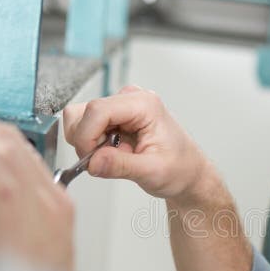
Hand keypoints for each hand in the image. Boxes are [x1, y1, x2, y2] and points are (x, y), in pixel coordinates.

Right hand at [63, 86, 212, 203]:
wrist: (188, 172)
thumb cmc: (180, 168)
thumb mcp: (153, 172)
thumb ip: (121, 166)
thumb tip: (93, 162)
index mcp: (144, 105)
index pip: (97, 110)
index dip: (87, 137)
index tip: (91, 160)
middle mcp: (131, 99)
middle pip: (84, 112)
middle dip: (86, 141)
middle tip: (105, 161)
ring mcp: (121, 106)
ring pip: (81, 117)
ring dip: (89, 142)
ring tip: (114, 156)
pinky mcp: (114, 116)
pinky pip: (87, 125)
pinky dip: (92, 143)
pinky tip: (113, 152)